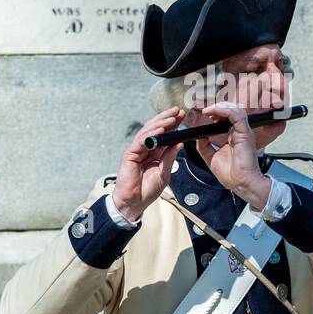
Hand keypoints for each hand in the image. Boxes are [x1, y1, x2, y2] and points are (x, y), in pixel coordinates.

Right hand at [111, 107, 184, 222]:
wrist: (134, 202)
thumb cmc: (147, 190)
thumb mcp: (164, 173)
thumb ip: (170, 157)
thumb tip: (180, 143)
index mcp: (153, 152)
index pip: (163, 134)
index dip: (172, 124)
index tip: (182, 116)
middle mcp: (144, 148)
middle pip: (155, 129)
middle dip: (167, 119)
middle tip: (179, 111)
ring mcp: (136, 150)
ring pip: (148, 132)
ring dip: (161, 123)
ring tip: (172, 117)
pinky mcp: (130, 153)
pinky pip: (142, 140)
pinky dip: (151, 134)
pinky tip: (161, 129)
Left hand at [194, 102, 270, 209]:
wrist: (241, 183)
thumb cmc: (232, 175)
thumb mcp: (211, 157)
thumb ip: (204, 145)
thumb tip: (198, 136)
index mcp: (233, 138)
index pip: (226, 119)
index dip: (215, 114)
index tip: (204, 115)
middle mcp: (239, 133)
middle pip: (230, 112)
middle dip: (217, 109)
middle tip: (205, 112)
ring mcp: (243, 132)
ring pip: (234, 110)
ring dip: (219, 108)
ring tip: (208, 111)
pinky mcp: (245, 133)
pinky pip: (235, 115)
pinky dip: (224, 111)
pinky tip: (214, 112)